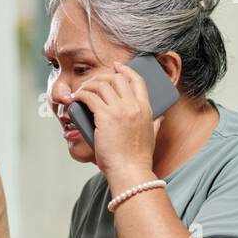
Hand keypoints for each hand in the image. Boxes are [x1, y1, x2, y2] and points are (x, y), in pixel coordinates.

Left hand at [71, 61, 161, 193]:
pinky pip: (90, 96)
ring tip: (81, 92)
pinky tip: (77, 99)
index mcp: (146, 109)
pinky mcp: (105, 116)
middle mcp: (133, 105)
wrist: (130, 171)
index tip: (117, 67)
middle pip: (117, 79)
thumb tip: (161, 117)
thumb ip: (156, 124)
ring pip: (101, 85)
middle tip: (93, 82)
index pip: (137, 80)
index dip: (126, 70)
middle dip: (103, 76)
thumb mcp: (151, 136)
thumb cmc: (137, 158)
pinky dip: (81, 95)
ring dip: (89, 85)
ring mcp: (120, 110)